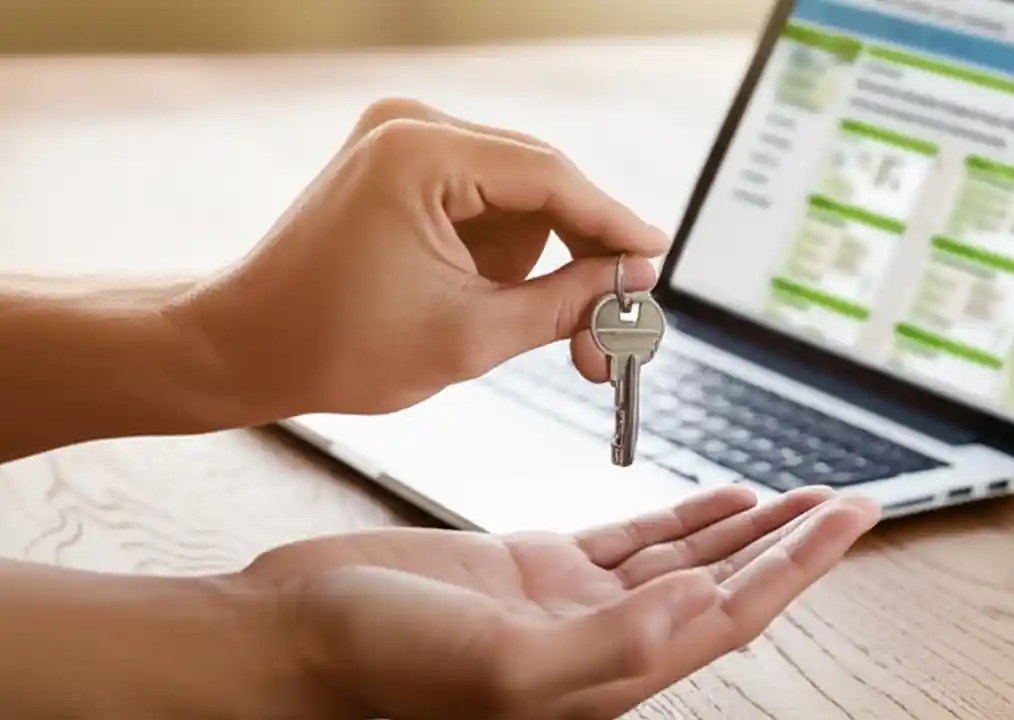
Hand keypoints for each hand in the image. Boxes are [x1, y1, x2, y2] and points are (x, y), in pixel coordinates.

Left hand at [176, 98, 667, 421]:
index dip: (614, 225)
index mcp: (422, 154)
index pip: (552, 177)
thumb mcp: (472, 336)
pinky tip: (509, 304)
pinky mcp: (401, 169)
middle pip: (541, 181)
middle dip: (582, 257)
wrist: (244, 347)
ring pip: (519, 198)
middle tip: (614, 326)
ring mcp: (403, 143)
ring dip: (546, 262)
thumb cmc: (335, 345)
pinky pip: (485, 205)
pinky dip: (508, 255)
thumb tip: (631, 286)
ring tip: (561, 336)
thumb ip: (565, 304)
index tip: (656, 262)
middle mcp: (412, 128)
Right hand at [241, 487, 880, 719]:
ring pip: (685, 561)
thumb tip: (703, 608)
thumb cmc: (373, 663)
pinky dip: (681, 517)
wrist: (293, 635)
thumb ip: (609, 644)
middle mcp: (602, 641)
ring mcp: (570, 603)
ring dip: (747, 528)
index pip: (733, 614)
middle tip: (849, 502)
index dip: (800, 566)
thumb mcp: (499, 664)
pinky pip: (630, 539)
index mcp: (608, 673)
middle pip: (726, 588)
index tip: (850, 519)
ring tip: (800, 498)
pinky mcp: (534, 569)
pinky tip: (717, 499)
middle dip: (793, 544)